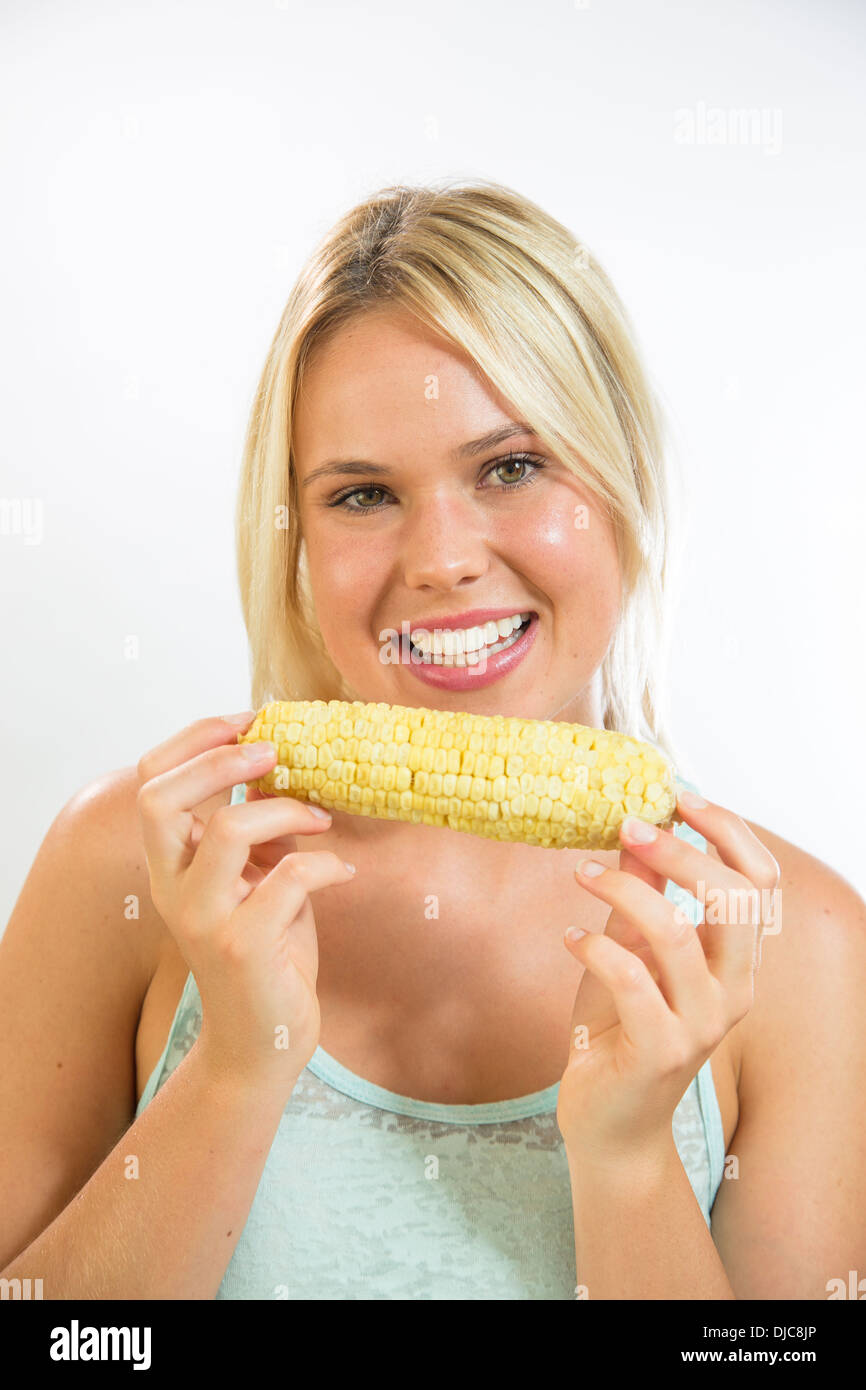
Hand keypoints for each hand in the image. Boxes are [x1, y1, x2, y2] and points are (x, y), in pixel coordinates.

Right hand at [136, 712, 355, 1100]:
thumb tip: (283, 765)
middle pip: (161, 797)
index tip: (249, 720)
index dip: (196, 739)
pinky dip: (326, 863)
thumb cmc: (267, 953)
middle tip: (275, 752)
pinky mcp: (243, 946)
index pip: (151, 781)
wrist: (264, 1043)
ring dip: (287, 811)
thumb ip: (259, 829)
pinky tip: (344, 871)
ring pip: (230, 830)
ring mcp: (203, 919)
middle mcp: (172, 889)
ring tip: (323, 821)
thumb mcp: (258, 879)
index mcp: (170, 865)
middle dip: (221, 760)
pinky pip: (290, 877)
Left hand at [556, 790, 779, 1163]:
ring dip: (621, 888)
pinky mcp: (661, 1050)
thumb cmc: (620, 1031)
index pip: (760, 883)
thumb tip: (636, 827)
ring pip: (676, 932)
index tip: (678, 797)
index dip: (728, 831)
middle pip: (733, 899)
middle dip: (679, 850)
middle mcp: (733, 991)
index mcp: (737, 963)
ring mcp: (702, 1024)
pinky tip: (570, 938)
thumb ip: (643, 896)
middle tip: (628, 823)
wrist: (608, 1124)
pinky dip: (593, 945)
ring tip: (581, 873)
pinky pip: (630, 978)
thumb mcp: (632, 951)